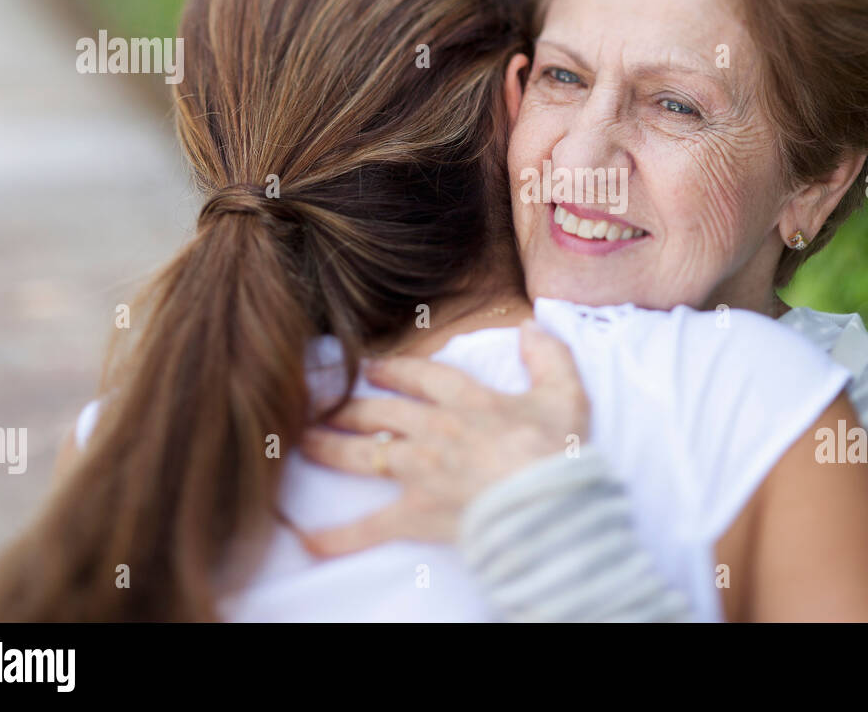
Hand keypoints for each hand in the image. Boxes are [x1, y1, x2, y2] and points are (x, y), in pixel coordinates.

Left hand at [298, 319, 588, 555]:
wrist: (547, 505)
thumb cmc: (558, 452)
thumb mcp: (566, 395)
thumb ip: (550, 356)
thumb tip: (531, 327)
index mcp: (467, 401)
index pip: (421, 377)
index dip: (393, 370)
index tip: (371, 367)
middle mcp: (434, 430)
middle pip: (379, 412)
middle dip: (347, 406)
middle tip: (322, 403)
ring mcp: (419, 471)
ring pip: (361, 454)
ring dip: (328, 447)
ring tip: (301, 442)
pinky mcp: (414, 514)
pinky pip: (368, 526)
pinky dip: (337, 536)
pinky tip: (308, 540)